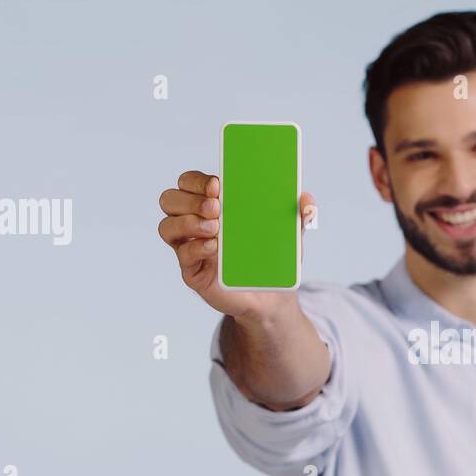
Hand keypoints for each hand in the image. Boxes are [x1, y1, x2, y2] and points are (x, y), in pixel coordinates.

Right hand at [158, 170, 314, 318]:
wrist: (269, 295)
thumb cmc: (270, 257)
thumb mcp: (288, 234)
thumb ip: (297, 215)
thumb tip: (308, 199)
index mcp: (211, 204)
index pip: (189, 182)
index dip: (197, 180)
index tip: (217, 185)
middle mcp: (194, 222)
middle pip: (170, 199)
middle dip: (189, 199)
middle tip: (216, 207)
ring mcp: (190, 246)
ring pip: (167, 226)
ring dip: (188, 222)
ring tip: (216, 229)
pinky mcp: (191, 270)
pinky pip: (182, 254)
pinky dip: (195, 248)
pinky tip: (213, 247)